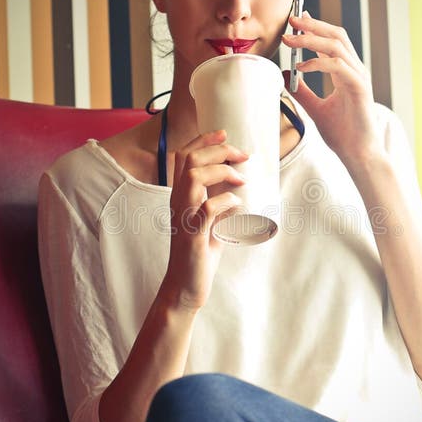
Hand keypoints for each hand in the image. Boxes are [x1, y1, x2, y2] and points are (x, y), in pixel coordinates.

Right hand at [161, 130, 246, 310]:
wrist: (185, 287)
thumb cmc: (199, 254)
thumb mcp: (211, 222)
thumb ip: (221, 204)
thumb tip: (242, 188)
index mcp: (180, 196)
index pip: (183, 156)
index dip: (203, 140)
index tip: (225, 134)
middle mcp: (178, 202)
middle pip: (189, 160)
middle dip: (218, 151)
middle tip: (242, 155)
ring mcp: (184, 218)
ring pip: (193, 178)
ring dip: (221, 172)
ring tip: (241, 179)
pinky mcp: (193, 236)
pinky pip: (207, 210)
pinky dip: (225, 201)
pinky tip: (237, 203)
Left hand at [282, 11, 382, 169]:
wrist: (358, 154)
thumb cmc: (343, 134)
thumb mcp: (315, 109)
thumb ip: (302, 91)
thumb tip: (285, 76)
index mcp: (346, 73)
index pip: (331, 42)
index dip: (315, 28)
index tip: (297, 19)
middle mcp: (355, 70)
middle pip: (336, 36)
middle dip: (313, 25)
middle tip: (291, 19)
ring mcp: (359, 77)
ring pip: (336, 46)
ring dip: (310, 39)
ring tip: (289, 39)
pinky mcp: (359, 88)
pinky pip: (337, 66)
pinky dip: (317, 63)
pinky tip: (300, 67)